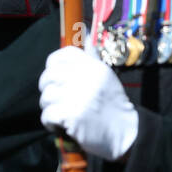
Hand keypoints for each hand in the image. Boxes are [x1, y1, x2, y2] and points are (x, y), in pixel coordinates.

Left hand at [39, 46, 138, 160]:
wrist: (125, 132)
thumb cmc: (113, 105)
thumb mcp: (107, 77)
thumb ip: (93, 59)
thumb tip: (85, 39)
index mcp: (93, 66)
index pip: (63, 55)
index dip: (53, 65)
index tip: (56, 77)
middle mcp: (85, 77)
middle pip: (49, 76)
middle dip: (48, 89)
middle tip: (57, 100)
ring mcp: (78, 96)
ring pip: (46, 96)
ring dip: (50, 108)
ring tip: (61, 114)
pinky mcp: (72, 115)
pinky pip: (47, 115)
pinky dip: (50, 123)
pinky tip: (61, 125)